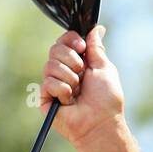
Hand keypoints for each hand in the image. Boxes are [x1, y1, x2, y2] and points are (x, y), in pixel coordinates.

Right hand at [40, 25, 125, 147]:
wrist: (102, 123)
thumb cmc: (107, 99)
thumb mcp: (104, 68)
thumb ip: (96, 48)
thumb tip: (97, 29)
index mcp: (77, 63)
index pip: (64, 41)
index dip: (70, 40)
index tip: (82, 48)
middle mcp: (64, 72)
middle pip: (54, 49)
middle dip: (71, 59)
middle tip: (82, 73)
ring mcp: (53, 85)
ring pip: (50, 65)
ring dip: (69, 77)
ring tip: (77, 91)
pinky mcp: (45, 98)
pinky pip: (48, 82)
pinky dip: (62, 90)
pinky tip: (69, 101)